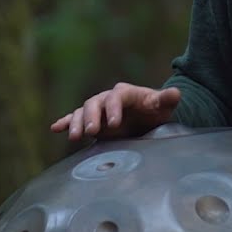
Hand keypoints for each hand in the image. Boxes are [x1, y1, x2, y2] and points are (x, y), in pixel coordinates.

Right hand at [49, 83, 180, 140]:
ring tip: (75, 138)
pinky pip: (74, 119)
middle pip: (95, 103)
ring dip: (77, 122)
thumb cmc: (155, 111)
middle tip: (91, 132)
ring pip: (82, 111)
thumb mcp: (162, 107)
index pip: (116, 97)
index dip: (113, 109)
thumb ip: (166, 100)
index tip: (114, 124)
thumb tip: (176, 93)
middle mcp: (108, 99)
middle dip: (91, 117)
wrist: (147, 119)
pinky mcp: (91, 121)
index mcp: (125, 93)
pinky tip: (55, 128)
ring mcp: (98, 110)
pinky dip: (65, 122)